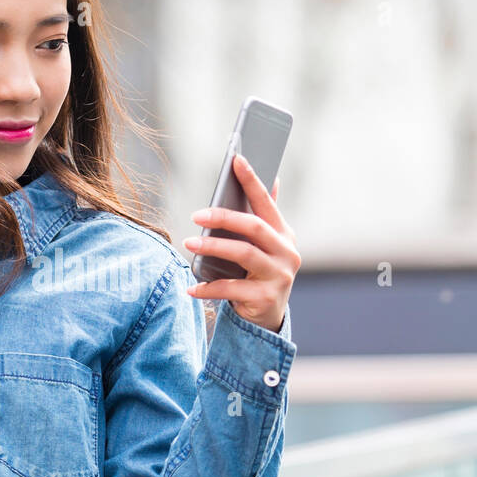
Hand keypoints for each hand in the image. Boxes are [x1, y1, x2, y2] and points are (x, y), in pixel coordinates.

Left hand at [182, 154, 300, 333]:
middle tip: (196, 215)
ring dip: (213, 247)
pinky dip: (208, 288)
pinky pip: (232, 288)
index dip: (252, 181)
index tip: (237, 159)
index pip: (266, 202)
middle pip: (254, 227)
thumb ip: (265, 217)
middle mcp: (287, 252)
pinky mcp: (266, 298)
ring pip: (244, 254)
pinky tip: (192, 287)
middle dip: (224, 217)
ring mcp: (279, 276)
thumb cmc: (259, 273)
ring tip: (189, 243)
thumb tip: (274, 181)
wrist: (268, 316)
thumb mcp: (265, 245)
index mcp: (284, 234)